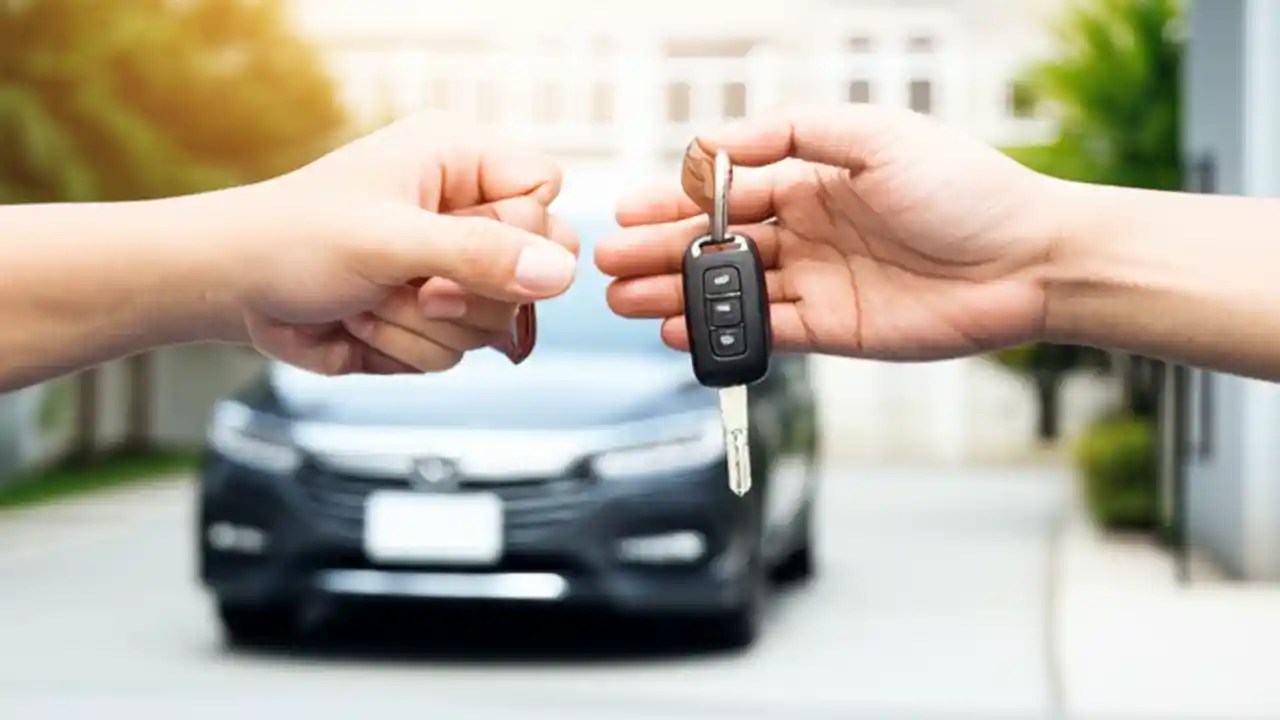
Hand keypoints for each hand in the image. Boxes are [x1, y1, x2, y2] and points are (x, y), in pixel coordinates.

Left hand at [227, 111, 577, 374]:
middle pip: (536, 267)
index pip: (546, 192)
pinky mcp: (434, 318)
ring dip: (427, 326)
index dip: (521, 234)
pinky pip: (460, 351)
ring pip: (498, 320)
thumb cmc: (292, 239)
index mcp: (458, 160)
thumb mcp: (389, 240)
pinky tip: (363, 323)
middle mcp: (463, 209)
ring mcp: (451, 268)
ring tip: (370, 300)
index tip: (460, 252)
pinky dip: (407, 348)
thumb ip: (478, 254)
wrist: (230, 290)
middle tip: (417, 289)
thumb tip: (560, 275)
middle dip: (471, 295)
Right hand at [596, 104, 1063, 359]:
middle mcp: (809, 232)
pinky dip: (722, 333)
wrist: (1029, 260)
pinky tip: (679, 331)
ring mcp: (819, 283)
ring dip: (676, 294)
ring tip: (625, 299)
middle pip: (717, 245)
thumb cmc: (965, 188)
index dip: (675, 202)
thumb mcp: (876, 135)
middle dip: (659, 252)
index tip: (628, 210)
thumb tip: (718, 144)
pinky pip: (766, 332)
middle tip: (607, 262)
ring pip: (731, 290)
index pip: (728, 192)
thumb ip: (793, 133)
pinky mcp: (835, 329)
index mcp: (814, 181)